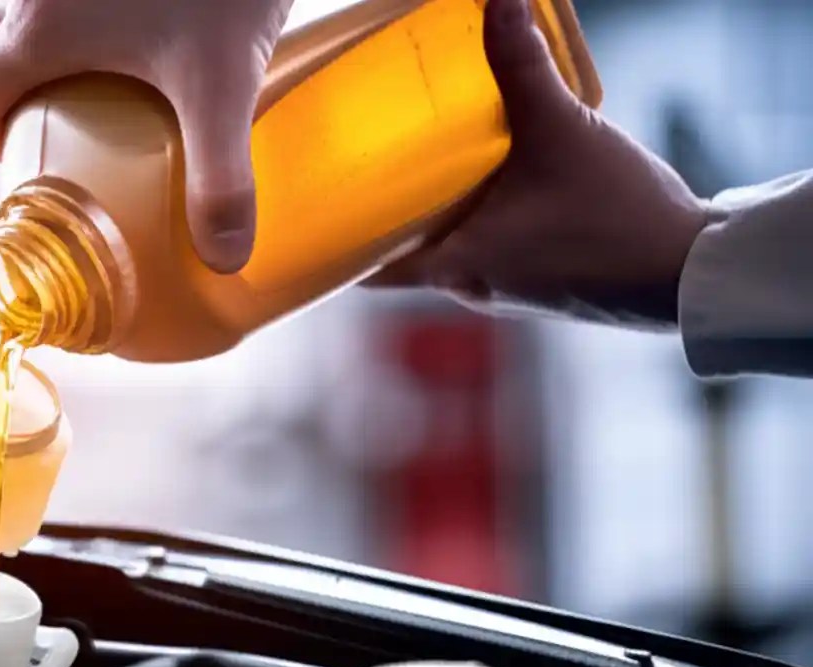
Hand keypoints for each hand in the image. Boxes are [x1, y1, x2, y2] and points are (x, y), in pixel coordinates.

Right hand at [0, 0, 294, 273]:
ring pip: (25, 16)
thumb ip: (221, 175)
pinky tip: (138, 28)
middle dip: (22, 102)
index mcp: (35, 31)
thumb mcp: (222, 83)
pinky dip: (76, 16)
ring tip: (111, 87)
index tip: (35, 159)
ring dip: (50, 55)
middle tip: (78, 133)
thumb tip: (226, 258)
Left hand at [370, 0, 709, 328]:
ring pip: (452, 250)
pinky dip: (482, 221)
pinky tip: (498, 182)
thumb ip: (524, 66)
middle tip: (380, 162)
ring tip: (436, 162)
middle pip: (408, 252)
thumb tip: (499, 1)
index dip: (341, 241)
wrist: (688, 272)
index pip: (370, 268)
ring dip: (441, 214)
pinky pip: (493, 251)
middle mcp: (471, 287)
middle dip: (394, 210)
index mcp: (456, 265)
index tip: (324, 207)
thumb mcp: (562, 130)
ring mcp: (507, 291)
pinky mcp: (541, 286)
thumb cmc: (617, 217)